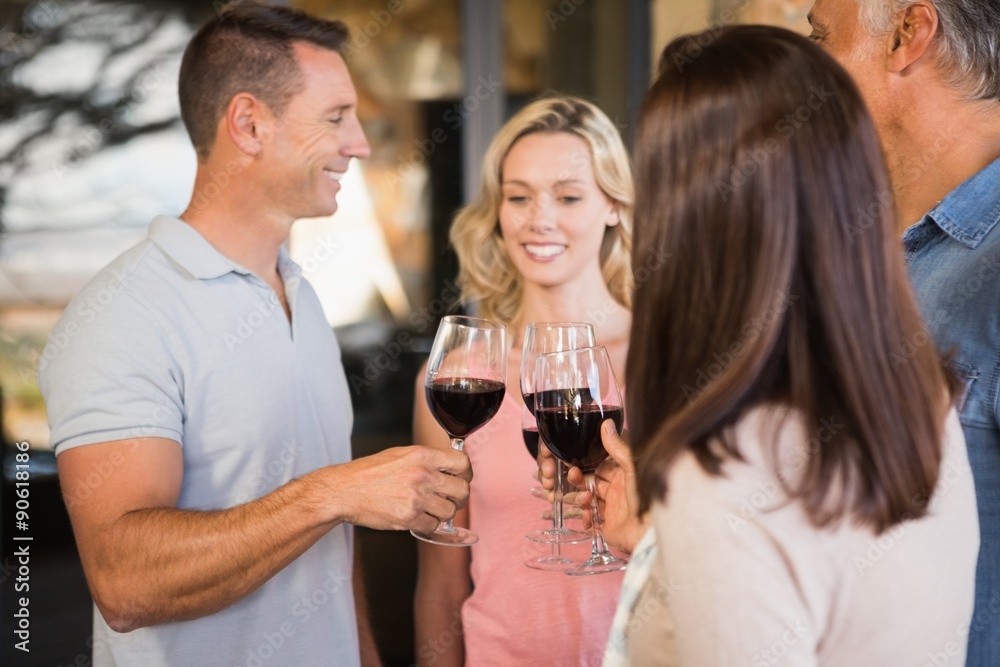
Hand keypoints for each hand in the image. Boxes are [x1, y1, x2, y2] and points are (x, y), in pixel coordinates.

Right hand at [326, 445, 471, 534]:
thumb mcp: (401, 454)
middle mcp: (423, 475)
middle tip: (451, 499)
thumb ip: (427, 460)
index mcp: (423, 455)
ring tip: (429, 508)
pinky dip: (428, 524)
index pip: (462, 463)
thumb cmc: (370, 472)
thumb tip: (451, 468)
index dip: (466, 473)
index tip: (462, 478)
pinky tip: (416, 516)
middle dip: (460, 497)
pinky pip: (433, 525)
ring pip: (450, 511)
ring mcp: (416, 498)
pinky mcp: (408, 518)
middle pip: (462, 490)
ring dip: (443, 512)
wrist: (344, 491)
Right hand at [567, 420, 647, 553]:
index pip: (601, 464)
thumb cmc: (646, 496)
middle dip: (580, 478)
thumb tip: (607, 424)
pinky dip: (587, 517)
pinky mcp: (608, 525)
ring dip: (582, 497)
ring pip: (589, 498)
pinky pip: (592, 519)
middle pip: (592, 480)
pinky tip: (589, 515)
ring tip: (587, 499)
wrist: (649, 531)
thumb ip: (618, 447)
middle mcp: (617, 489)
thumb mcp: (633, 467)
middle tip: (573, 474)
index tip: (574, 457)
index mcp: (624, 474)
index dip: (587, 461)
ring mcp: (612, 507)